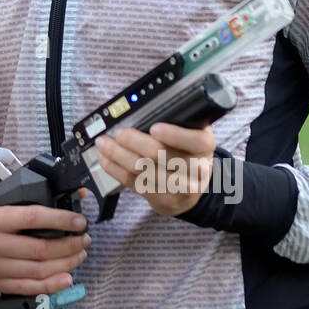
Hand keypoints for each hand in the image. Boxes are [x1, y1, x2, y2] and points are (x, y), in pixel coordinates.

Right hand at [0, 204, 89, 295]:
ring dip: (66, 264)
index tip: (80, 222)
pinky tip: (67, 277)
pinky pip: (30, 287)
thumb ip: (42, 199)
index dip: (61, 220)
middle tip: (84, 240)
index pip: (33, 218)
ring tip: (80, 255)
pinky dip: (52, 284)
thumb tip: (80, 193)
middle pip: (40, 248)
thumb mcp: (9, 204)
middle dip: (69, 245)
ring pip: (39, 270)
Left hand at [96, 122, 215, 216]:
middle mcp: (196, 169)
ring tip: (104, 143)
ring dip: (118, 155)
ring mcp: (179, 188)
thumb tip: (142, 110)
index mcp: (204, 147)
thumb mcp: (190, 134)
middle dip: (134, 142)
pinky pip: (133, 182)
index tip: (154, 128)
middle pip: (161, 155)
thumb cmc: (187, 153)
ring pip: (143, 170)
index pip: (196, 141)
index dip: (175, 135)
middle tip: (119, 132)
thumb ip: (175, 123)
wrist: (192, 189)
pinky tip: (105, 158)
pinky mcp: (161, 199)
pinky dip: (115, 168)